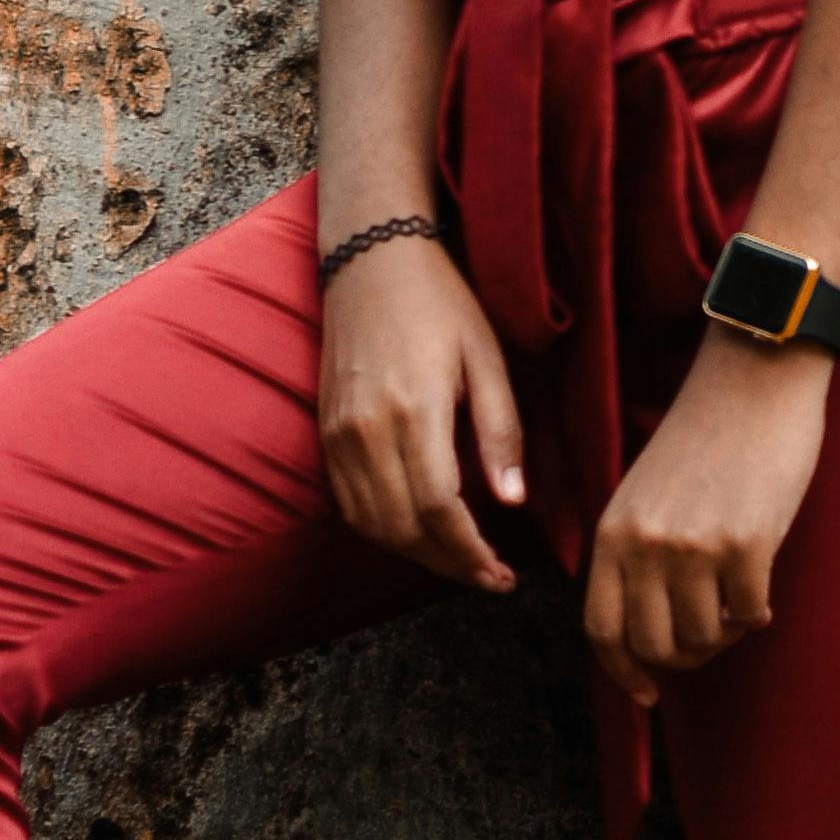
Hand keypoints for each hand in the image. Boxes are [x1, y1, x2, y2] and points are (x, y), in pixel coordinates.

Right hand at [318, 239, 528, 591]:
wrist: (371, 261)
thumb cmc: (441, 303)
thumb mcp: (488, 358)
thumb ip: (501, 432)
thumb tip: (513, 503)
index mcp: (415, 409)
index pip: (440, 509)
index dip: (471, 554)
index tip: (502, 576)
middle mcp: (368, 428)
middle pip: (404, 528)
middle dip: (449, 565)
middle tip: (490, 579)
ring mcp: (340, 433)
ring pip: (373, 525)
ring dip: (416, 556)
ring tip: (460, 562)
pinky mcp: (326, 433)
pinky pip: (349, 504)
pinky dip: (383, 532)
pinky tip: (418, 534)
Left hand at [584, 332, 833, 704]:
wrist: (754, 381)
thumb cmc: (704, 438)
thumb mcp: (644, 494)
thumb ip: (635, 553)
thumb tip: (647, 629)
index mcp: (613, 532)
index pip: (601, 629)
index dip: (624, 672)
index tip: (647, 695)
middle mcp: (645, 544)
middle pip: (654, 646)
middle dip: (684, 659)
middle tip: (711, 640)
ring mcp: (695, 545)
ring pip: (704, 639)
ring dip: (726, 634)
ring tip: (739, 604)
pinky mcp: (746, 543)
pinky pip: (750, 614)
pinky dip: (758, 613)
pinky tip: (762, 590)